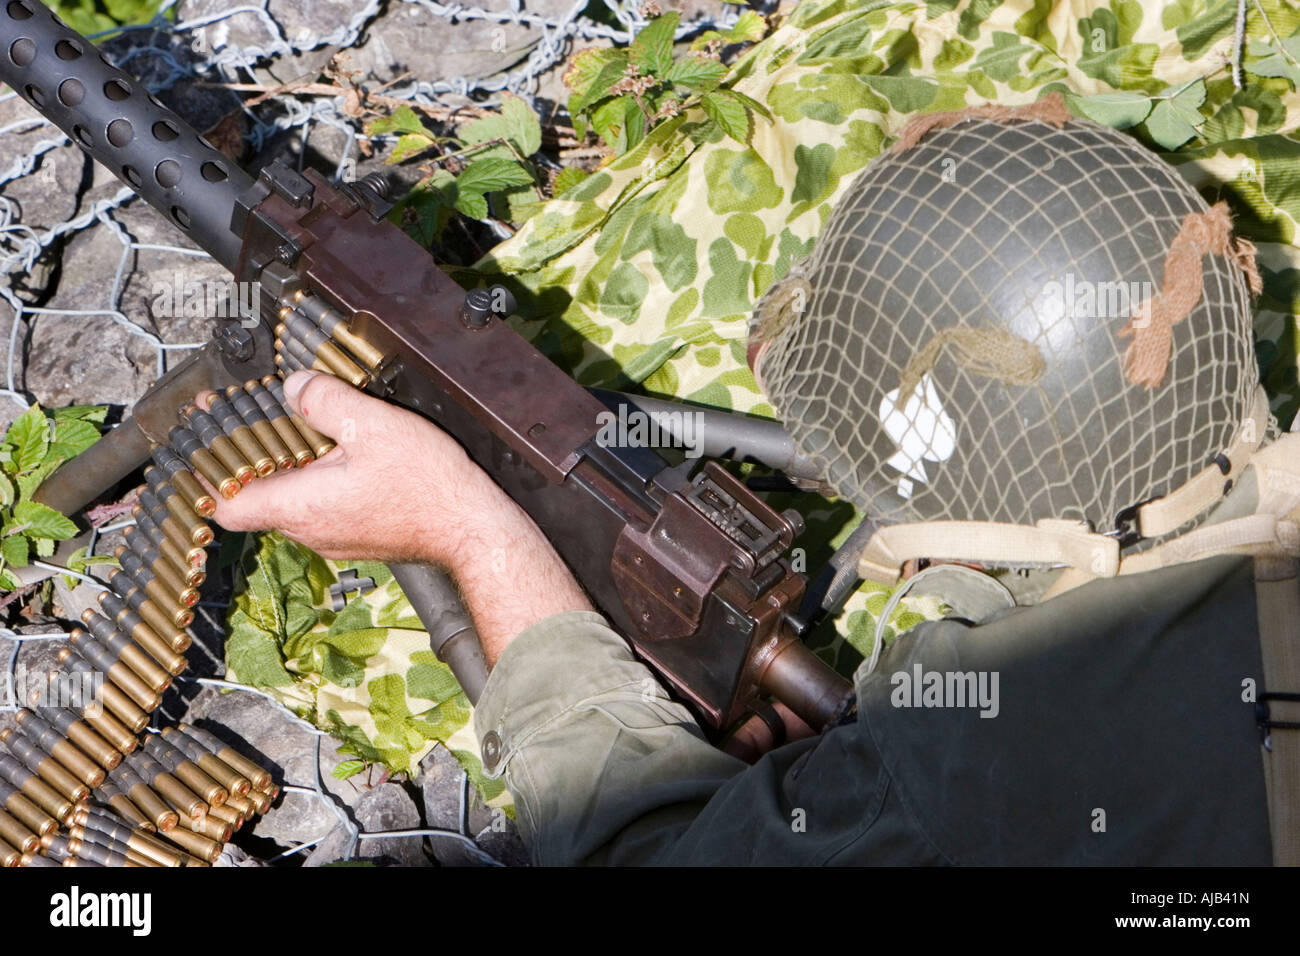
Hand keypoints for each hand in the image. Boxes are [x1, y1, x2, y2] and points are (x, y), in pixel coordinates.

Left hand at [200, 371, 591, 657]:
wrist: (473, 528)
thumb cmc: (428, 487)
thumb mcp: (373, 424)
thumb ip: (324, 401)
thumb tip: (296, 387)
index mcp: (300, 505)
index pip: (224, 503)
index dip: (208, 472)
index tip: (208, 441)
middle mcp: (309, 530)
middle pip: (257, 499)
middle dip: (255, 459)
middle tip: (260, 420)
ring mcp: (334, 538)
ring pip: (292, 503)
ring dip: (292, 469)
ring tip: (309, 432)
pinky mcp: (359, 537)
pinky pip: (323, 509)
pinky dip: (320, 482)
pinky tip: (345, 457)